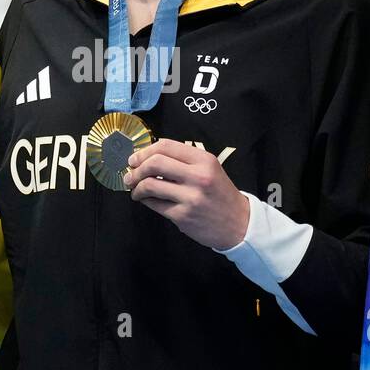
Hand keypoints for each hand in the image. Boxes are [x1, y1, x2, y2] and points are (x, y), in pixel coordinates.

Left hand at [123, 139, 249, 249]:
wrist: (239, 224)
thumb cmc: (220, 194)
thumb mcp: (209, 169)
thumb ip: (183, 161)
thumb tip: (148, 158)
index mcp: (203, 160)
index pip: (166, 146)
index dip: (145, 151)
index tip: (135, 159)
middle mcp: (198, 176)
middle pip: (154, 163)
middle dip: (136, 169)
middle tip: (130, 174)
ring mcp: (190, 197)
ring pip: (150, 185)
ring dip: (136, 187)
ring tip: (135, 190)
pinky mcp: (183, 216)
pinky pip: (154, 205)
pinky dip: (145, 201)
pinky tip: (146, 200)